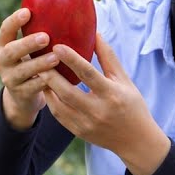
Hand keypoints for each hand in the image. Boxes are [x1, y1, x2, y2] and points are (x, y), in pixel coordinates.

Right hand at [0, 7, 60, 129]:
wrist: (23, 93)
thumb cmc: (32, 60)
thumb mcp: (29, 46)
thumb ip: (38, 29)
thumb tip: (65, 2)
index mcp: (3, 44)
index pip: (5, 30)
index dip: (14, 21)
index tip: (28, 12)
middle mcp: (1, 60)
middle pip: (10, 51)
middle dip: (27, 43)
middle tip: (46, 37)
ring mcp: (8, 78)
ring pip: (22, 70)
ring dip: (39, 64)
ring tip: (55, 58)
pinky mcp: (19, 93)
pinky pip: (32, 88)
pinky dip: (45, 82)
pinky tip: (58, 78)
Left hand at [38, 34, 171, 174]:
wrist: (136, 141)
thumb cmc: (131, 105)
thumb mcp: (124, 80)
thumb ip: (108, 57)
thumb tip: (95, 33)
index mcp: (111, 94)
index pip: (87, 73)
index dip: (71, 59)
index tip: (56, 46)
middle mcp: (97, 110)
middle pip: (67, 91)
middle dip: (50, 74)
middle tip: (39, 59)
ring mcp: (86, 123)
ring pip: (58, 105)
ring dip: (47, 87)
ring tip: (38, 71)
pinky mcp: (79, 132)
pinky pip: (58, 115)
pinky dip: (51, 101)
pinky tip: (47, 88)